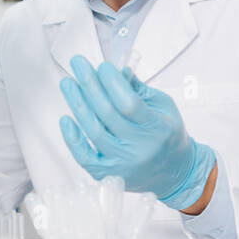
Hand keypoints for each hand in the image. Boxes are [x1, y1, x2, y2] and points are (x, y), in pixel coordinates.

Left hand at [58, 55, 215, 209]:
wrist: (174, 172)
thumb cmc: (167, 135)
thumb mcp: (163, 106)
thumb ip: (139, 89)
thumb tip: (116, 70)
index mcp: (157, 129)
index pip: (129, 104)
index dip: (112, 83)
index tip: (102, 66)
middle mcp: (139, 148)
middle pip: (107, 114)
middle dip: (90, 85)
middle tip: (78, 64)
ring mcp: (122, 164)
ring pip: (94, 131)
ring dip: (77, 104)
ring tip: (68, 84)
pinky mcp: (107, 175)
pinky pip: (84, 157)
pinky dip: (72, 138)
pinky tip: (65, 119)